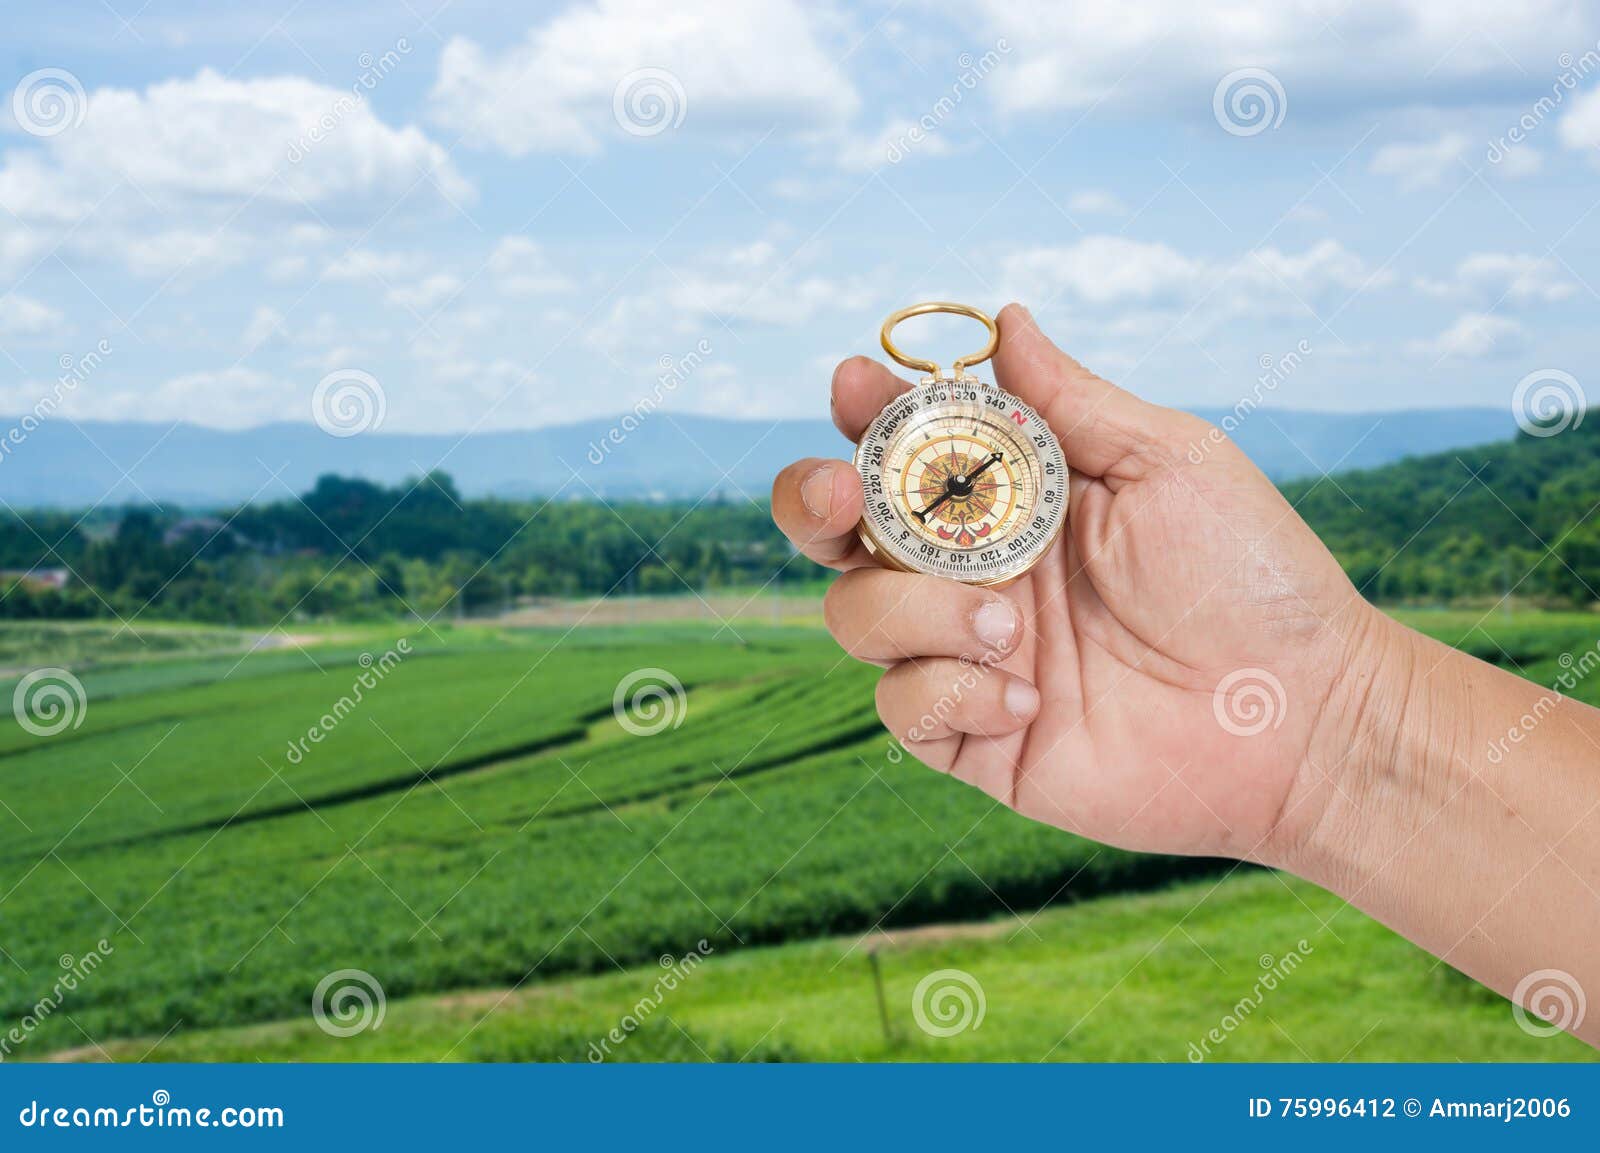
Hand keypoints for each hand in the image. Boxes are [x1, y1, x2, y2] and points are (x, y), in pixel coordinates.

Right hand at [772, 304, 1377, 866]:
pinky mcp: (976, 738)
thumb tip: (1004, 317)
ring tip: (1011, 625)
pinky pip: (902, 707)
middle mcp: (974, 574)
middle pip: (840, 534)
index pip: (906, 451)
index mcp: (1012, 502)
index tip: (858, 385)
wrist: (1301, 718)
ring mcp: (968, 656)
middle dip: (811, 502)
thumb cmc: (1250, 575)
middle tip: (840, 497)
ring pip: (857, 615)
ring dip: (916, 609)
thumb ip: (1070, 400)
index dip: (863, 415)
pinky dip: (949, 691)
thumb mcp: (1166, 462)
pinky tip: (1031, 697)